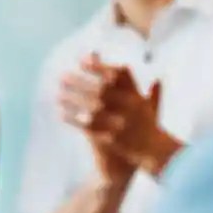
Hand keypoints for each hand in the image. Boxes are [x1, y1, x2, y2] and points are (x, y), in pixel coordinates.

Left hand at [59, 53, 179, 179]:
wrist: (153, 153)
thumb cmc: (146, 125)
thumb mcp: (146, 102)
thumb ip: (132, 82)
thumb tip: (123, 63)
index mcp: (137, 96)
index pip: (118, 75)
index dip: (99, 66)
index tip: (81, 60)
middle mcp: (131, 108)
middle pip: (101, 90)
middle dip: (79, 82)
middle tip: (62, 77)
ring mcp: (121, 124)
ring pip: (91, 108)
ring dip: (73, 101)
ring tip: (58, 95)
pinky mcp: (111, 139)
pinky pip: (88, 127)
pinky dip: (74, 119)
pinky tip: (62, 113)